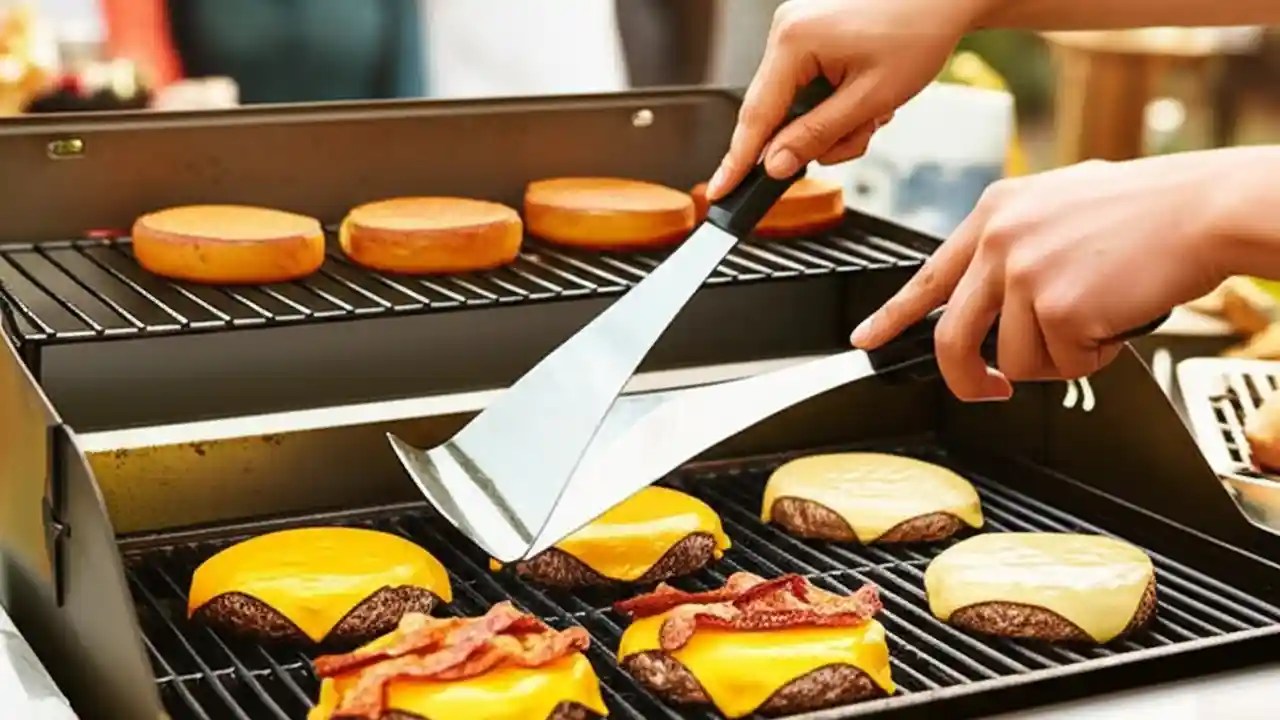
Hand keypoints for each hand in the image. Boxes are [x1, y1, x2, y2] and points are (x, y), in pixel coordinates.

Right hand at [706, 0, 992, 200]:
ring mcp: (796, 30)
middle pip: (775, 113)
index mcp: (793, 41)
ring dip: (832, 124)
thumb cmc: (919, 32)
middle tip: (854, 138)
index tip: (720, 191)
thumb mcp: (870, 100)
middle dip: (814, 139)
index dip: (738, 161)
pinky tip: (866, 99)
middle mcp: (785, 30)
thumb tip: (774, 166)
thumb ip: (815, 137)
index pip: (756, 116)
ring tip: (875, 113)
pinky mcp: (810, 35)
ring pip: (794, 106)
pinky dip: (834, 105)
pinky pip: (806, 88)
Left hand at [850, 154, 1231, 400]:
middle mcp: (998, 240)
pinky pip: (1062, 365)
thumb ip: (1016, 246)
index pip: (927, 276)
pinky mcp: (1058, 307)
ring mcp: (1024, 273)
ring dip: (1058, 359)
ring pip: (1014, 361)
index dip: (892, 316)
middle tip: (989, 392)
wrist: (1205, 206)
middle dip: (967, 380)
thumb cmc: (1149, 210)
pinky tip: (1115, 318)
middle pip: (951, 337)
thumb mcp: (1059, 206)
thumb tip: (996, 300)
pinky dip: (1092, 357)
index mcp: (994, 213)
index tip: (865, 341)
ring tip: (1097, 318)